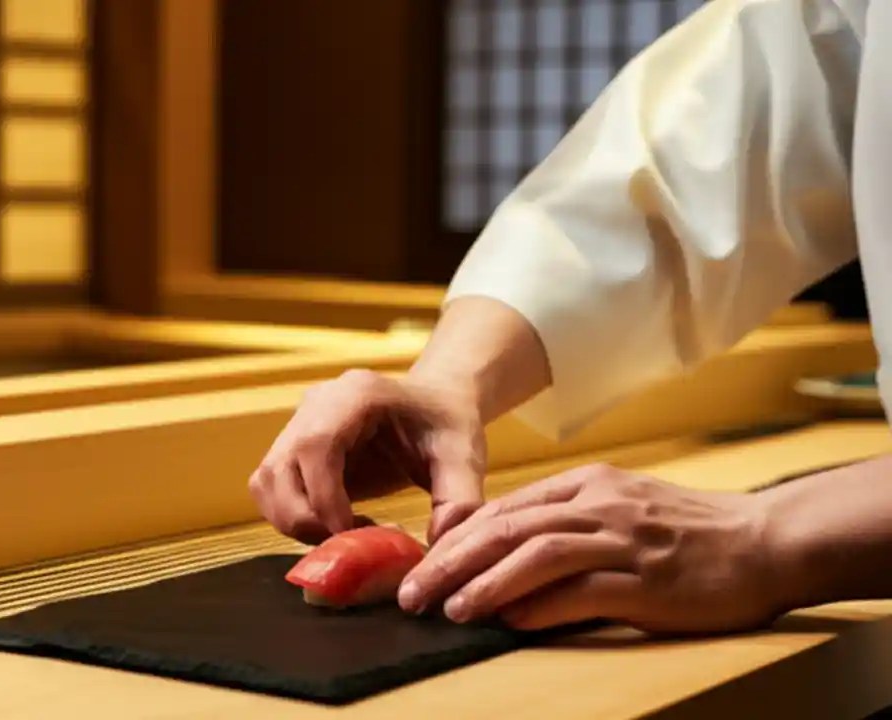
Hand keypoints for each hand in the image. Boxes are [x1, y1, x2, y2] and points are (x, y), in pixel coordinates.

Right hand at [248, 369, 485, 545]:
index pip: (316, 446)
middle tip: (350, 543)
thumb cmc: (447, 426)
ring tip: (343, 534)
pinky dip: (292, 517)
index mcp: (355, 395)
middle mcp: (315, 404)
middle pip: (278, 468)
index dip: (324, 498)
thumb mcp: (464, 456)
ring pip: (265, 482)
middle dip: (305, 519)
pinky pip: (270, 489)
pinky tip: (337, 523)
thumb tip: (439, 543)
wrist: (433, 406)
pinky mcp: (290, 448)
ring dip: (294, 521)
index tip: (352, 534)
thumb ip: (459, 499)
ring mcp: (297, 424)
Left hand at [397, 463, 785, 633]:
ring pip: (538, 552)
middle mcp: (599, 505)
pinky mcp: (649, 580)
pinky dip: (541, 605)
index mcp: (587, 484)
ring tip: (449, 609)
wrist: (766, 541)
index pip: (503, 509)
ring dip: (486, 582)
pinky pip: (583, 590)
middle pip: (507, 527)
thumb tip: (498, 560)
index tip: (416, 565)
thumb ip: (563, 525)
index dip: (453, 539)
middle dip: (451, 560)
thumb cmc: (685, 531)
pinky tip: (509, 621)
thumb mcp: (618, 508)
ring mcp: (624, 540)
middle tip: (412, 591)